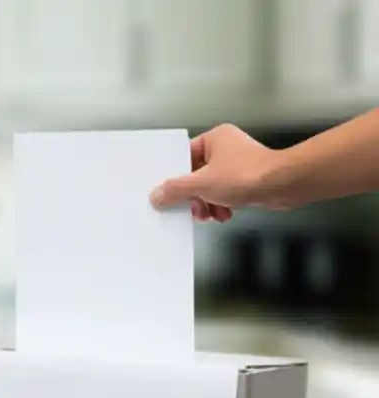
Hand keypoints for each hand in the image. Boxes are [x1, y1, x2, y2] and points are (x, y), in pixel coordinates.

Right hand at [149, 124, 285, 221]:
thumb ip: (175, 190)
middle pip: (195, 174)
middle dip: (193, 196)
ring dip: (206, 204)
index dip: (174, 175)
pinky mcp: (246, 180)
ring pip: (209, 187)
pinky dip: (220, 206)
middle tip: (190, 207)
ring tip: (208, 214)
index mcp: (214, 138)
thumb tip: (158, 195)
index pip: (183, 156)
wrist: (284, 185)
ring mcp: (237, 164)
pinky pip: (223, 194)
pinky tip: (224, 214)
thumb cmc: (250, 175)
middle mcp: (226, 148)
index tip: (166, 191)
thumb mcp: (202, 184)